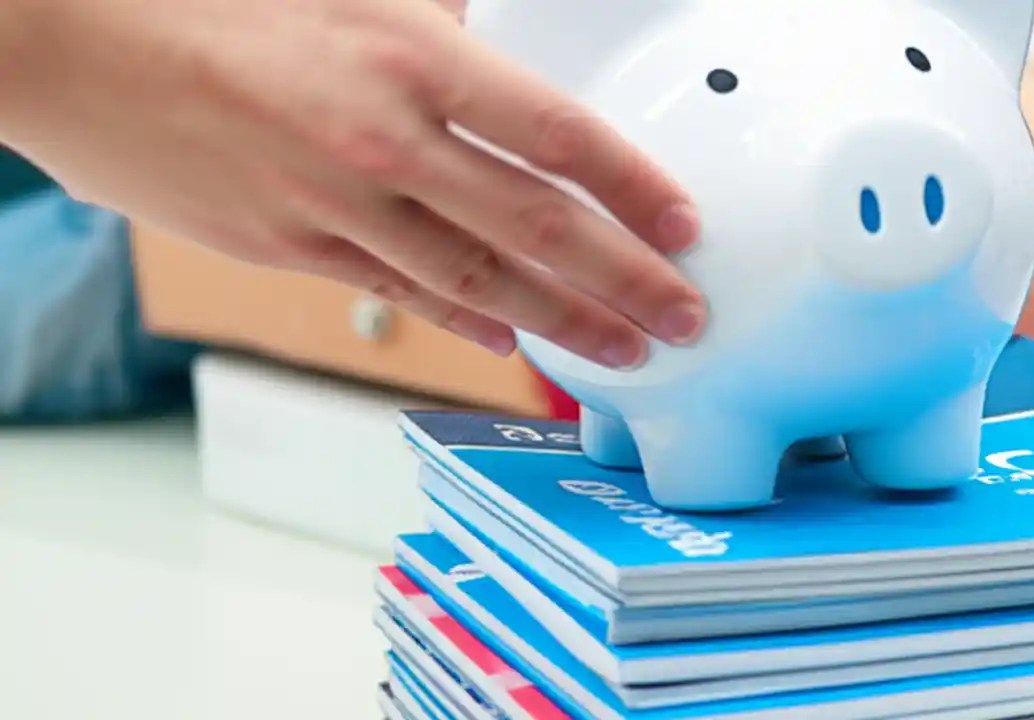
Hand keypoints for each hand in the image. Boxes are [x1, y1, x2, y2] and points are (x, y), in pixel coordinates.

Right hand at [0, 0, 705, 368]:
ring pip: (476, 279)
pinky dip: (466, 322)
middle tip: (684, 318)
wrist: (71, 45)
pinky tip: (514, 343)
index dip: (632, 187)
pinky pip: (401, 294)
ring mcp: (337, 204)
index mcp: (410, 57)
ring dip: (561, 321)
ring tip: (624, 353)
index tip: (684, 225)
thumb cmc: (212, 0)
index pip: (555, 134)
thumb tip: (513, 50)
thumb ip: (446, 22)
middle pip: (534, 225)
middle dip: (622, 279)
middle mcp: (384, 139)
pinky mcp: (292, 248)